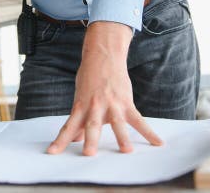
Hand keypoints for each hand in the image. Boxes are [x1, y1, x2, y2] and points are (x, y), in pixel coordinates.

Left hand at [46, 22, 162, 155]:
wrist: (103, 55)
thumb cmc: (89, 78)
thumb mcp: (80, 98)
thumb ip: (78, 120)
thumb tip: (74, 138)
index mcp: (80, 107)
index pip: (68, 127)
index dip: (60, 141)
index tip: (51, 153)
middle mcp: (95, 107)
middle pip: (92, 125)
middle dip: (90, 139)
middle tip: (89, 153)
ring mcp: (112, 104)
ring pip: (117, 123)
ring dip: (122, 137)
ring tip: (126, 150)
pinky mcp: (126, 102)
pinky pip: (138, 120)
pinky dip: (149, 132)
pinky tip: (158, 143)